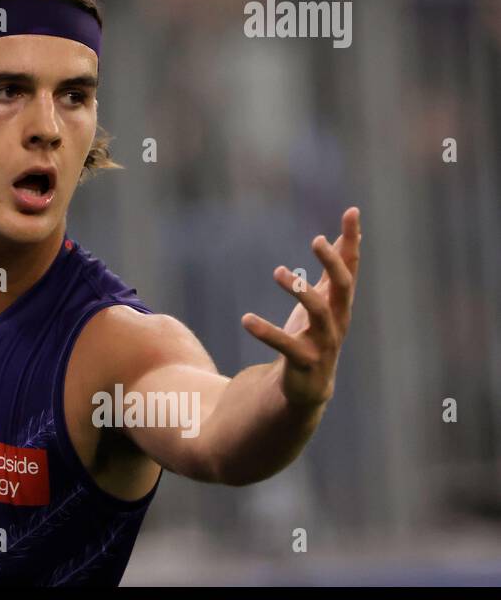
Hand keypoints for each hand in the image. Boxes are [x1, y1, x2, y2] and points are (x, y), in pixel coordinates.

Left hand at [241, 207, 361, 408]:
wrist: (308, 388)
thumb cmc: (313, 336)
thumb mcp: (323, 300)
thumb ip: (333, 271)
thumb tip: (346, 236)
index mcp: (340, 304)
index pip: (351, 267)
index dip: (352, 240)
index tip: (352, 211)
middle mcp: (338, 321)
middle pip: (343, 287)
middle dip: (333, 262)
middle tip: (317, 239)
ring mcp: (324, 343)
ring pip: (320, 312)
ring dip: (301, 290)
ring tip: (278, 271)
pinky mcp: (305, 363)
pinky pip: (286, 345)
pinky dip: (267, 331)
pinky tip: (246, 320)